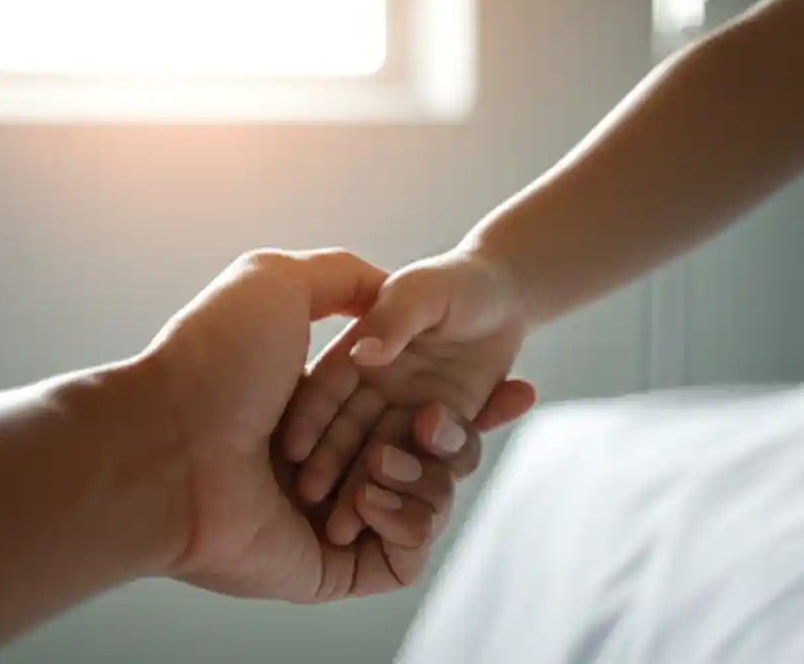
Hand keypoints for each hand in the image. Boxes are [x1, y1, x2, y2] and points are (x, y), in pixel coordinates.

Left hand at [127, 249, 530, 601]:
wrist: (166, 442)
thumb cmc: (214, 360)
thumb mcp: (277, 281)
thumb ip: (342, 278)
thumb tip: (389, 293)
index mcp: (323, 407)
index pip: (414, 407)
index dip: (471, 400)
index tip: (518, 385)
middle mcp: (331, 461)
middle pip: (430, 458)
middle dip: (464, 435)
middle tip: (450, 416)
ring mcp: (332, 516)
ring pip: (426, 505)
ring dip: (432, 475)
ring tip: (397, 452)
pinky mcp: (331, 567)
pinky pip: (404, 556)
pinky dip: (413, 524)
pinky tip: (382, 490)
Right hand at [280, 247, 533, 543]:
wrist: (509, 293)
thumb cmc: (457, 282)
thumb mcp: (423, 289)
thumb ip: (394, 318)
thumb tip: (367, 353)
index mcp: (356, 355)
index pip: (325, 391)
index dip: (309, 421)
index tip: (294, 455)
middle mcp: (375, 389)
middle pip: (350, 434)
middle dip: (335, 471)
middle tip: (322, 509)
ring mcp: (408, 411)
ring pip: (388, 456)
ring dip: (375, 487)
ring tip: (363, 521)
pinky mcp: (444, 427)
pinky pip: (438, 458)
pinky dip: (434, 474)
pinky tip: (426, 500)